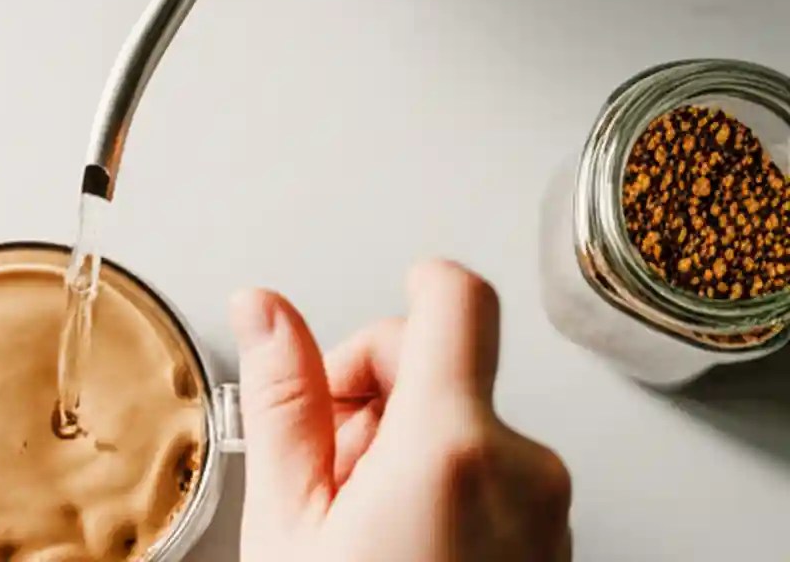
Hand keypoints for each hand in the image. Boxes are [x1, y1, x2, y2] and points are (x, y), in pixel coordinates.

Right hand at [231, 260, 571, 561]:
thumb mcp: (287, 519)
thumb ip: (281, 399)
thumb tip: (264, 312)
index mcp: (451, 446)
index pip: (458, 299)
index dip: (418, 283)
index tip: (394, 294)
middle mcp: (521, 469)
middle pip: (446, 364)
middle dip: (374, 392)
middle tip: (328, 463)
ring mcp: (547, 510)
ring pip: (466, 423)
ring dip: (406, 448)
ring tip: (363, 520)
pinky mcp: (555, 541)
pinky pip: (495, 476)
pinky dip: (444, 489)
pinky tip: (401, 542)